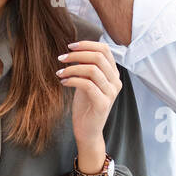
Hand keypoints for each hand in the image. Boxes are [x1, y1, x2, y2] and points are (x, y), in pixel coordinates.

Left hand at [57, 40, 120, 164]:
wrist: (87, 131)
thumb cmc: (85, 105)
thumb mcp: (86, 81)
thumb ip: (86, 67)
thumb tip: (74, 50)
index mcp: (113, 74)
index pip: (105, 49)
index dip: (86, 44)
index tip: (70, 47)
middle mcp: (116, 82)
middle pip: (98, 57)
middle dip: (77, 55)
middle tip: (61, 58)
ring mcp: (111, 93)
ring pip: (92, 69)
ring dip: (72, 68)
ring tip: (60, 73)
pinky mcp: (103, 103)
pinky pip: (87, 84)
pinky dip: (72, 80)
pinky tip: (63, 82)